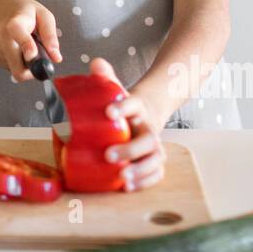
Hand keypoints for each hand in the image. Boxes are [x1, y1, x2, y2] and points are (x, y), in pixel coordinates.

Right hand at [0, 0, 61, 80]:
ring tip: (23, 44)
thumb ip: (50, 36)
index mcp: (16, 22)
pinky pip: (9, 67)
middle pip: (17, 67)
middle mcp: (1, 35)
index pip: (19, 35)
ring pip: (15, 70)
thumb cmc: (21, 10)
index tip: (33, 55)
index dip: (27, 48)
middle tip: (40, 59)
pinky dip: (16, 61)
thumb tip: (56, 58)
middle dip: (32, 70)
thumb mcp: (42, 14)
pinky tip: (15, 46)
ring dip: (24, 63)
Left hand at [90, 58, 167, 190]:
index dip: (122, 107)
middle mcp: (149, 126)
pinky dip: (145, 181)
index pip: (132, 104)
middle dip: (130, 149)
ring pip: (156, 158)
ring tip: (122, 177)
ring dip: (141, 170)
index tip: (108, 112)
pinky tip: (128, 187)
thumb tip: (95, 64)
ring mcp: (154, 145)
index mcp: (138, 107)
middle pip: (148, 139)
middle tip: (109, 155)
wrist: (147, 112)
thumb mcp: (115, 88)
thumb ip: (105, 77)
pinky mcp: (155, 160)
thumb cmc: (124, 105)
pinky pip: (157, 172)